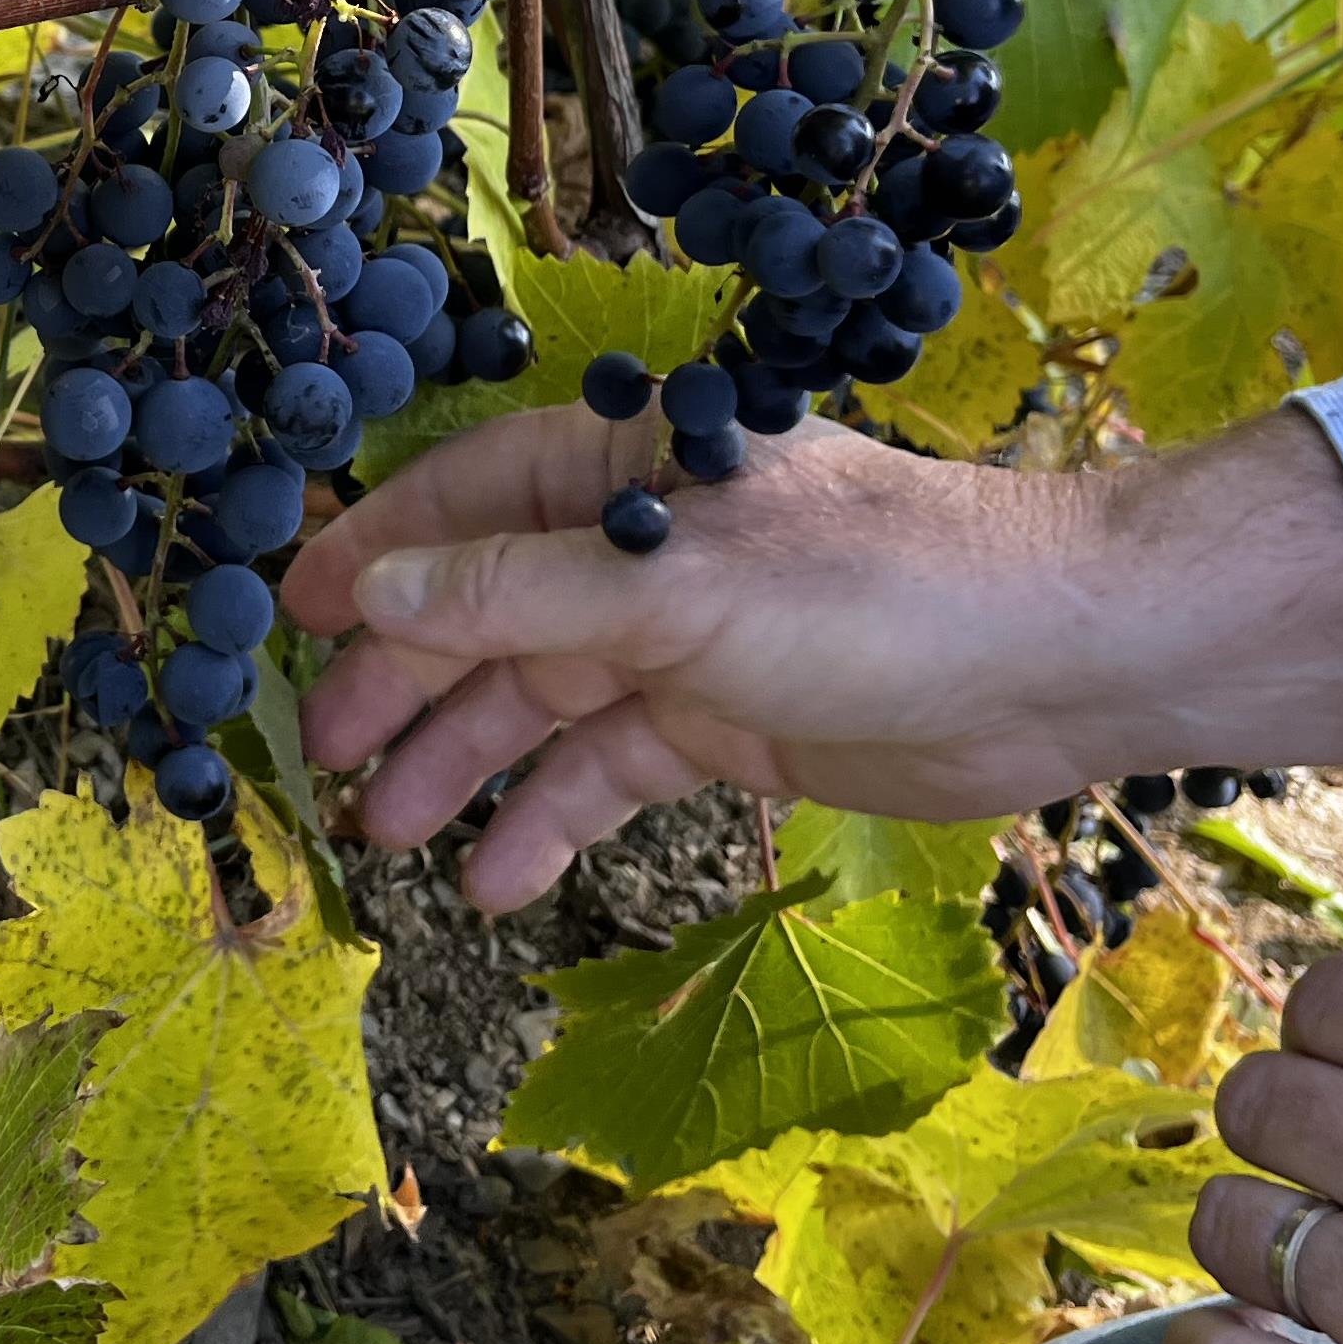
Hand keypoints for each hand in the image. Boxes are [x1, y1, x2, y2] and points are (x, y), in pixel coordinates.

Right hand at [280, 403, 1342, 912]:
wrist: (1056, 662)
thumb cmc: (872, 586)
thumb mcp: (674, 586)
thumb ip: (515, 596)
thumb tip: (377, 593)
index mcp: (624, 465)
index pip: (460, 499)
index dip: (372, 554)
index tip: (286, 615)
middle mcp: (638, 544)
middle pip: (482, 608)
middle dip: (401, 681)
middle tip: (322, 756)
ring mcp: (678, 636)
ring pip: (535, 700)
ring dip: (461, 762)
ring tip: (385, 833)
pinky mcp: (723, 719)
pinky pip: (607, 768)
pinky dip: (550, 817)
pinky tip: (493, 878)